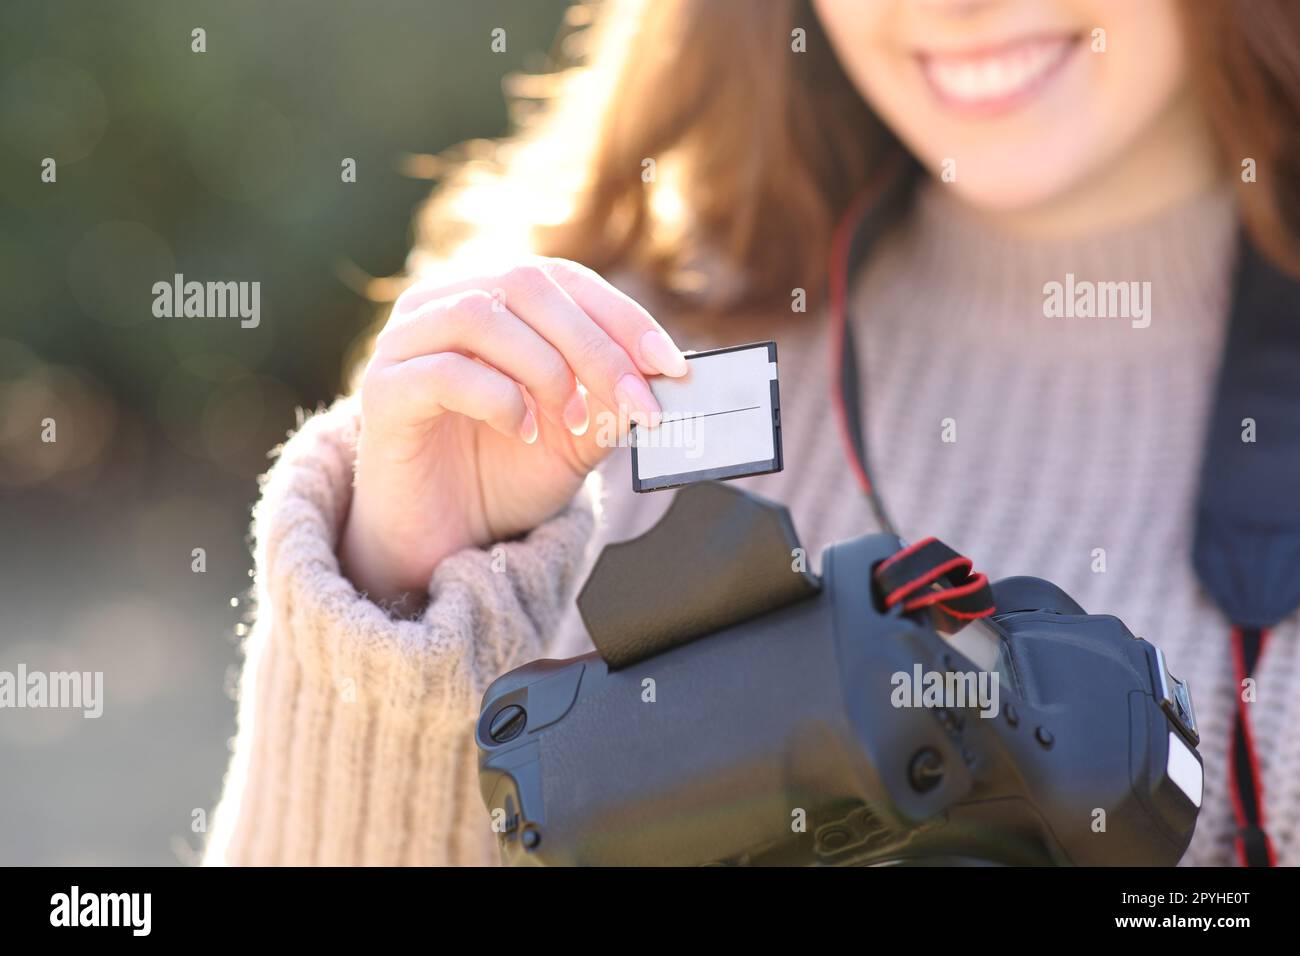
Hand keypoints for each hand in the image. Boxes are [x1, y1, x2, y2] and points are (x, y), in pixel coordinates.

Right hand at [339, 258, 687, 605]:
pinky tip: (521, 432)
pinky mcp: (384, 391)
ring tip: (567, 419)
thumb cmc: (503, 477)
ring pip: (480, 314)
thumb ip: (611, 399)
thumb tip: (661, 375)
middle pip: (525, 284)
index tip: (671, 365)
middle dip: (595, 344)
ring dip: (545, 367)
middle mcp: (441, 305)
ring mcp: (404, 343)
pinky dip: (498, 398)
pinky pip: (443, 370)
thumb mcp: (576, 436)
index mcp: (490, 299)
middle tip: (636, 401)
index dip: (622, 315)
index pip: (563, 277)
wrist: (442, 543)